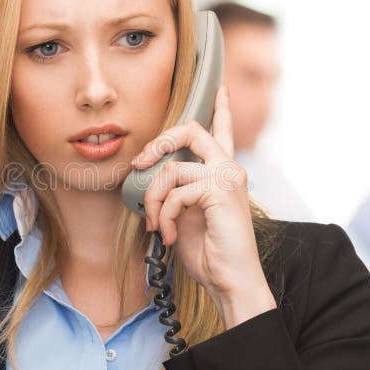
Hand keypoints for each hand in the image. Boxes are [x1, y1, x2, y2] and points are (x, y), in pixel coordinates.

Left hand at [130, 86, 275, 325]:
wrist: (230, 281)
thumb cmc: (209, 253)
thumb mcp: (183, 216)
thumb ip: (174, 192)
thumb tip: (147, 179)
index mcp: (223, 174)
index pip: (223, 132)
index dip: (222, 108)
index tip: (221, 88)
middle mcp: (229, 169)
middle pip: (191, 130)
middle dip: (158, 143)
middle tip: (140, 163)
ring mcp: (226, 177)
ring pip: (171, 168)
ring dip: (152, 199)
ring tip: (154, 224)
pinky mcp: (219, 191)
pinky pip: (174, 192)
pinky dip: (162, 215)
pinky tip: (166, 234)